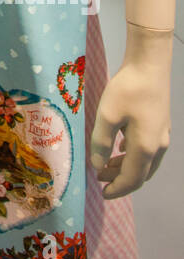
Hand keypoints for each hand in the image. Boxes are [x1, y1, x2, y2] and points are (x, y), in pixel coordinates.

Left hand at [91, 40, 171, 198]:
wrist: (150, 64)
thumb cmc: (127, 89)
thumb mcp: (107, 116)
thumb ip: (101, 142)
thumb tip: (97, 164)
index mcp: (145, 147)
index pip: (132, 179)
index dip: (117, 189)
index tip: (102, 194)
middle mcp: (158, 145)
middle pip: (140, 173)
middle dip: (120, 179)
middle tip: (99, 177)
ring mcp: (162, 134)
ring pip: (145, 161)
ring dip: (126, 167)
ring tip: (105, 163)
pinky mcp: (160, 123)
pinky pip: (148, 149)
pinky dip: (134, 154)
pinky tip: (121, 146)